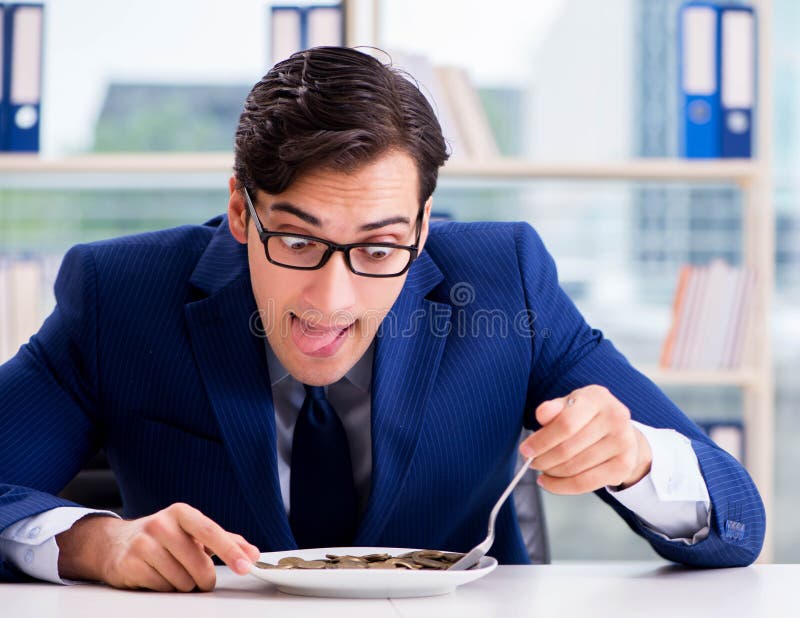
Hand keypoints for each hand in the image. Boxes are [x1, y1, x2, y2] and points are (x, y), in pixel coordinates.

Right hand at [56, 503, 259, 591]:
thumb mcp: (192, 532)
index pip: (211, 531)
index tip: (247, 565)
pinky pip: (161, 588)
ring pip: (181, 580)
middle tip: (200, 579)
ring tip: (172, 572)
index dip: (231, 550)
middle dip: (204, 579)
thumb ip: (225, 540)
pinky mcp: (129, 564)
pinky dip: (165, 588)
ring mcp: (143, 544)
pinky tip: (156, 576)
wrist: (115, 543)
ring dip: (183, 585)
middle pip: (198, 564)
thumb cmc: (164, 538)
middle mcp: (161, 524)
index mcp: (181, 513)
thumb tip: (253, 553)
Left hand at [520, 385, 651, 494]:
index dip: (541, 440)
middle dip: (543, 459)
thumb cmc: (587, 416)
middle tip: (531, 462)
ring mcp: (623, 443)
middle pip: (567, 449)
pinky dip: (561, 486)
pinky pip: (585, 484)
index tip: (525, 450)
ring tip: (542, 469)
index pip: (565, 424)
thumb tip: (541, 415)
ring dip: (551, 472)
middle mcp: (615, 419)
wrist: (619, 431)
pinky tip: (549, 482)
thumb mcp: (569, 404)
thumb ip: (553, 408)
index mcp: (597, 398)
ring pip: (574, 468)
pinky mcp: (623, 466)